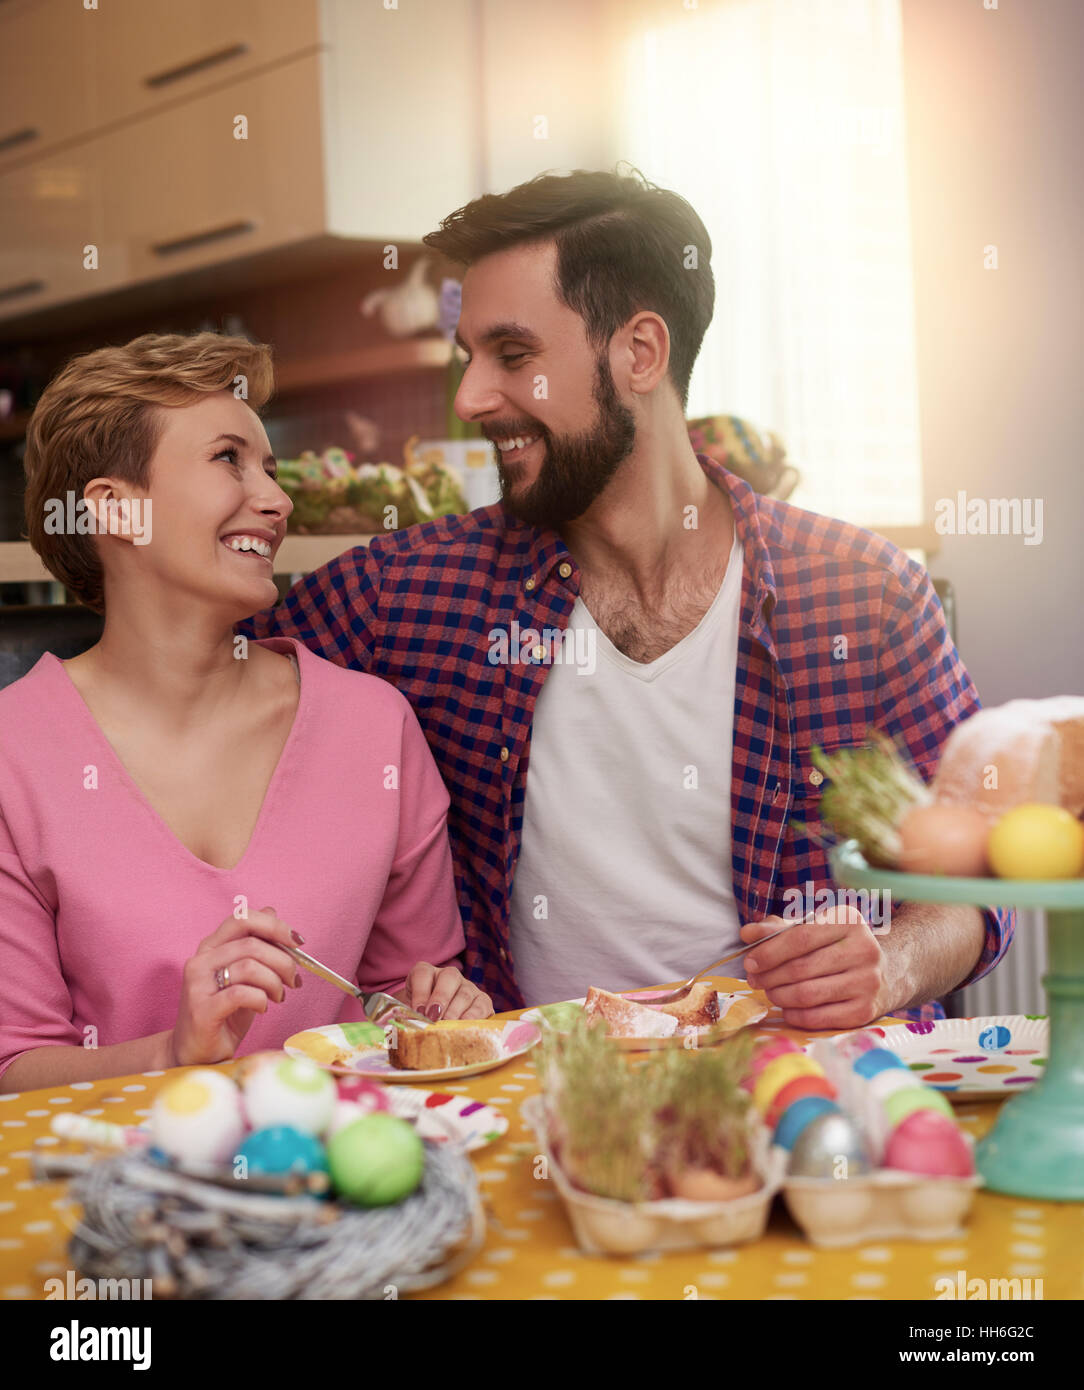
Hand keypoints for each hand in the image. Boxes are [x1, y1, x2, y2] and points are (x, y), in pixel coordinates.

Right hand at [169, 906, 302, 1066]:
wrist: (197, 1053)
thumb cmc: (225, 1013)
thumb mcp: (245, 977)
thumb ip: (256, 946)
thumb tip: (272, 912)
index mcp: (211, 947)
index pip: (242, 919)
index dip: (274, 926)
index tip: (298, 942)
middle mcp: (200, 961)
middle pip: (252, 944)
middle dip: (283, 961)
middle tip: (294, 980)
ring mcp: (197, 985)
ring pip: (249, 967)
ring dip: (275, 982)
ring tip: (279, 997)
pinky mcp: (201, 1009)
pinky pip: (242, 994)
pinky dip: (261, 1000)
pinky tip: (262, 1008)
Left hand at [402, 962, 492, 1020]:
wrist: (438, 1024)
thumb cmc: (419, 1018)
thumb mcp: (408, 1013)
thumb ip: (403, 1017)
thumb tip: (397, 1028)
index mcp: (425, 974)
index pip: (422, 973)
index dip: (420, 992)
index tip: (417, 1012)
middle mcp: (448, 976)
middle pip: (449, 977)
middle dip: (441, 998)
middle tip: (434, 1018)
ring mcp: (467, 987)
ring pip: (465, 992)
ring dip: (455, 1011)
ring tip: (448, 1026)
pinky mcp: (482, 1001)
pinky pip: (481, 1005)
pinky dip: (473, 1016)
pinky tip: (464, 1027)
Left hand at [740, 907, 895, 1030]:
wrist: (886, 972)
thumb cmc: (837, 946)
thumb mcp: (814, 928)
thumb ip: (778, 929)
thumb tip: (747, 934)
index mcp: (849, 921)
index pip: (801, 936)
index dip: (770, 951)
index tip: (749, 962)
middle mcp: (864, 950)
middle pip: (802, 967)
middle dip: (770, 976)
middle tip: (754, 979)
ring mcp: (868, 982)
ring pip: (808, 994)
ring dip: (779, 995)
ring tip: (769, 991)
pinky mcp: (866, 1011)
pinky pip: (819, 1017)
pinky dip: (795, 1014)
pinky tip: (786, 1008)